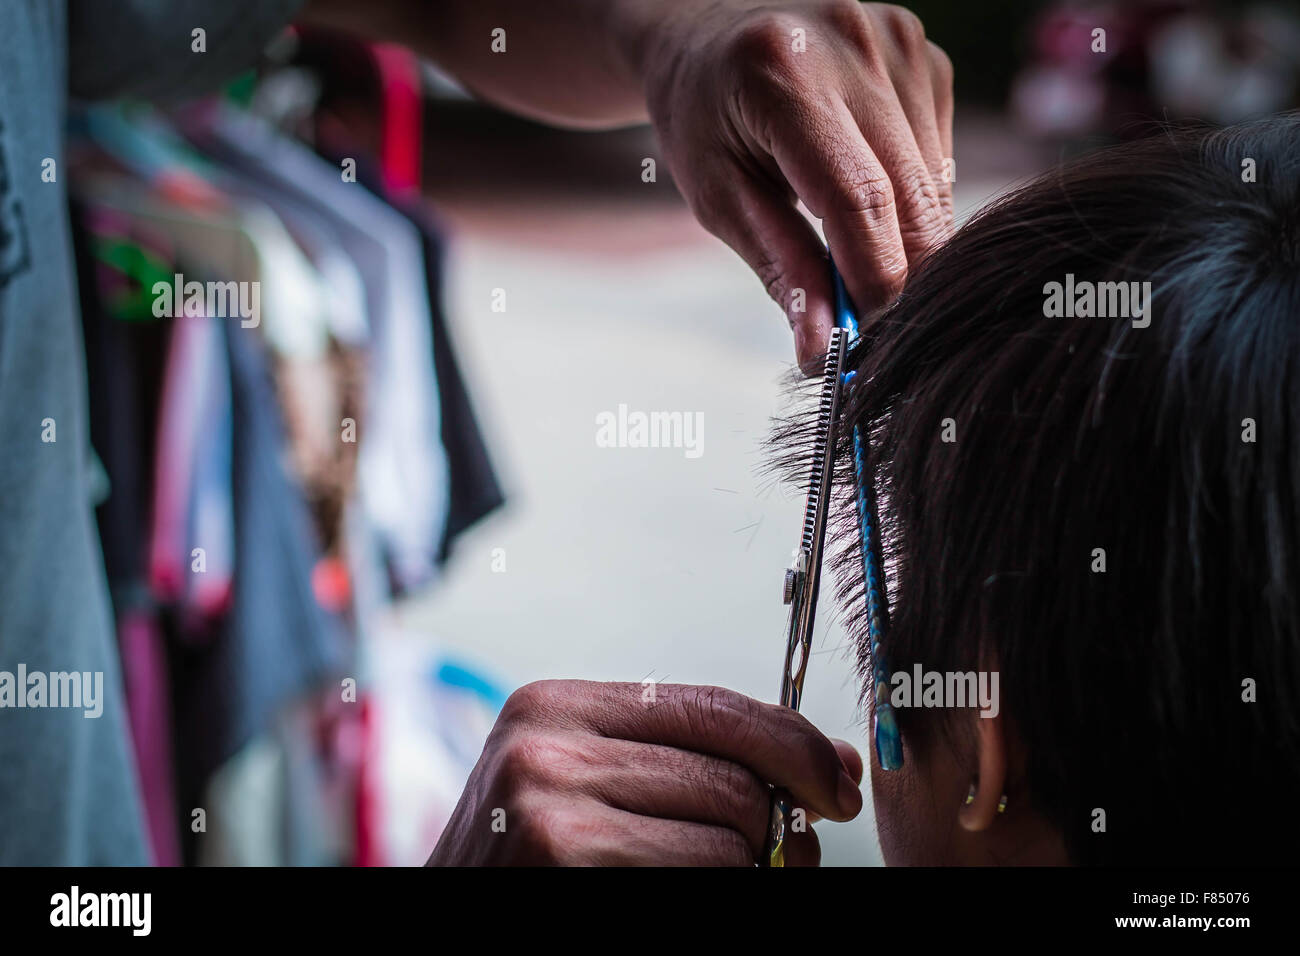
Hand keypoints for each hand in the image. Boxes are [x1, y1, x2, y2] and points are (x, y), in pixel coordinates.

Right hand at [426, 680, 863, 864]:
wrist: (446, 921)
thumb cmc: (526, 866)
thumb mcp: (588, 788)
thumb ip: (694, 765)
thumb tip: (830, 764)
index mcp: (559, 706)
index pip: (714, 705)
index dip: (795, 744)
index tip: (837, 783)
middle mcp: (548, 742)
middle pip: (733, 774)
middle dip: (780, 821)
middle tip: (791, 853)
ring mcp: (549, 803)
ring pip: (729, 834)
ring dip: (748, 868)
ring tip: (724, 878)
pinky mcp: (562, 857)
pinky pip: (707, 875)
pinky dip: (721, 893)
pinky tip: (676, 891)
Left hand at [638, 1, 954, 369]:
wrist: (706, 39)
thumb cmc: (702, 122)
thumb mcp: (719, 200)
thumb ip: (781, 270)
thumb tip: (822, 350)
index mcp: (783, 76)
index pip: (858, 199)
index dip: (874, 281)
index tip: (869, 340)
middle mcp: (852, 44)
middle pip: (911, 195)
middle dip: (900, 274)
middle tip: (870, 322)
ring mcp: (897, 41)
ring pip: (934, 184)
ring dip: (907, 239)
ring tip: (852, 246)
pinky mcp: (924, 52)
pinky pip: (939, 157)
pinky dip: (912, 198)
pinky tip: (865, 190)